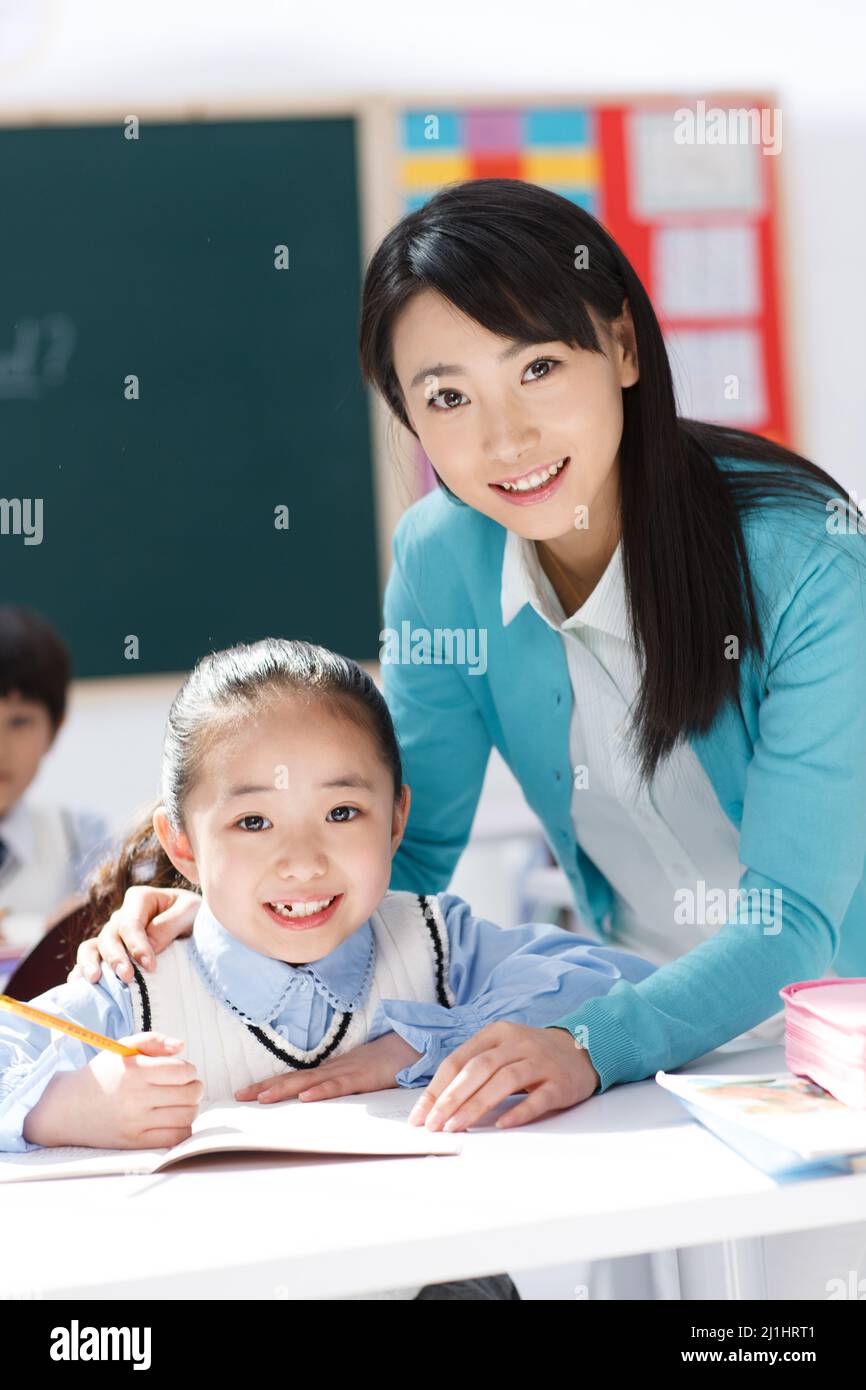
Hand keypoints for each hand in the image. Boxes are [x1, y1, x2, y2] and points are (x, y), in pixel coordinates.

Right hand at [22, 1032, 203, 1149]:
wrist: (68, 1108)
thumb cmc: (103, 1074)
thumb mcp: (123, 1048)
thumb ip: (154, 1040)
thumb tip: (182, 1046)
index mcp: (135, 1071)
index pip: (184, 1071)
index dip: (189, 1069)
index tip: (181, 1071)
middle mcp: (136, 1098)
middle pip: (190, 1094)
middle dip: (194, 1087)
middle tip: (185, 1086)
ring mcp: (136, 1123)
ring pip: (187, 1116)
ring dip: (191, 1107)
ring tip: (179, 1103)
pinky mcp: (135, 1143)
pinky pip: (175, 1138)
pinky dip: (182, 1128)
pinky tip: (173, 1119)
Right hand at [68, 886, 201, 984]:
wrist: (197, 924)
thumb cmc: (196, 914)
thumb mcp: (191, 912)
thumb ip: (168, 926)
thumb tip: (147, 949)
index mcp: (141, 899)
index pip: (131, 923)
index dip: (137, 945)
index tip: (150, 966)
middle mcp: (122, 914)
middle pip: (109, 935)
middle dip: (116, 957)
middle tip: (127, 977)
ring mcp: (114, 934)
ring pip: (93, 946)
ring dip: (91, 963)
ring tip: (94, 980)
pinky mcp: (111, 951)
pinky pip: (90, 958)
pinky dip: (82, 970)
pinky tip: (78, 984)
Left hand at [234, 1031, 422, 1104]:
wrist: (410, 1046)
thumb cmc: (382, 1064)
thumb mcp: (354, 1077)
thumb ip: (336, 1086)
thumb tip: (312, 1100)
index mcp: (328, 1071)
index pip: (292, 1079)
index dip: (268, 1085)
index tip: (244, 1094)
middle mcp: (332, 1069)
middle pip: (293, 1079)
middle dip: (265, 1088)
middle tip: (240, 1097)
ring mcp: (346, 1072)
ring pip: (310, 1081)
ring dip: (285, 1089)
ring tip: (263, 1099)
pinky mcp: (362, 1078)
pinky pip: (338, 1086)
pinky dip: (321, 1091)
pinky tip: (306, 1098)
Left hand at [408, 1022, 600, 1131]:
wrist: (583, 1048)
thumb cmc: (532, 1055)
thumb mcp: (502, 1050)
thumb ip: (474, 1069)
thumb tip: (437, 1104)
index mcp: (495, 1033)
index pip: (458, 1060)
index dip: (437, 1089)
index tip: (420, 1116)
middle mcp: (516, 1043)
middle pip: (477, 1068)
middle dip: (451, 1098)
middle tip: (433, 1125)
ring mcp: (540, 1061)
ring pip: (504, 1080)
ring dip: (476, 1105)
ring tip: (456, 1127)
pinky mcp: (560, 1081)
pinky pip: (539, 1097)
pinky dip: (520, 1111)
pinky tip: (503, 1125)